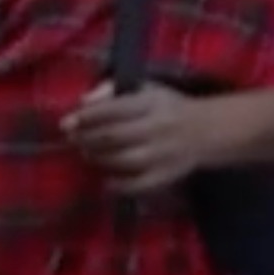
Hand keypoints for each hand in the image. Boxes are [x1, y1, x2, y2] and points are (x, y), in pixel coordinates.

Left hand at [62, 82, 210, 192]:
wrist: (207, 131)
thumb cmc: (169, 107)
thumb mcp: (146, 88)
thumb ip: (113, 90)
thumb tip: (83, 101)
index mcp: (151, 103)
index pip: (113, 110)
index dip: (86, 117)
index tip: (66, 122)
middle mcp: (156, 128)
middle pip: (114, 136)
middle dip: (87, 139)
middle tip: (72, 139)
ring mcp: (162, 155)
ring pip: (122, 160)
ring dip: (98, 158)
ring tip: (87, 153)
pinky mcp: (165, 176)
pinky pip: (138, 185)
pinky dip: (118, 185)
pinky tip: (105, 181)